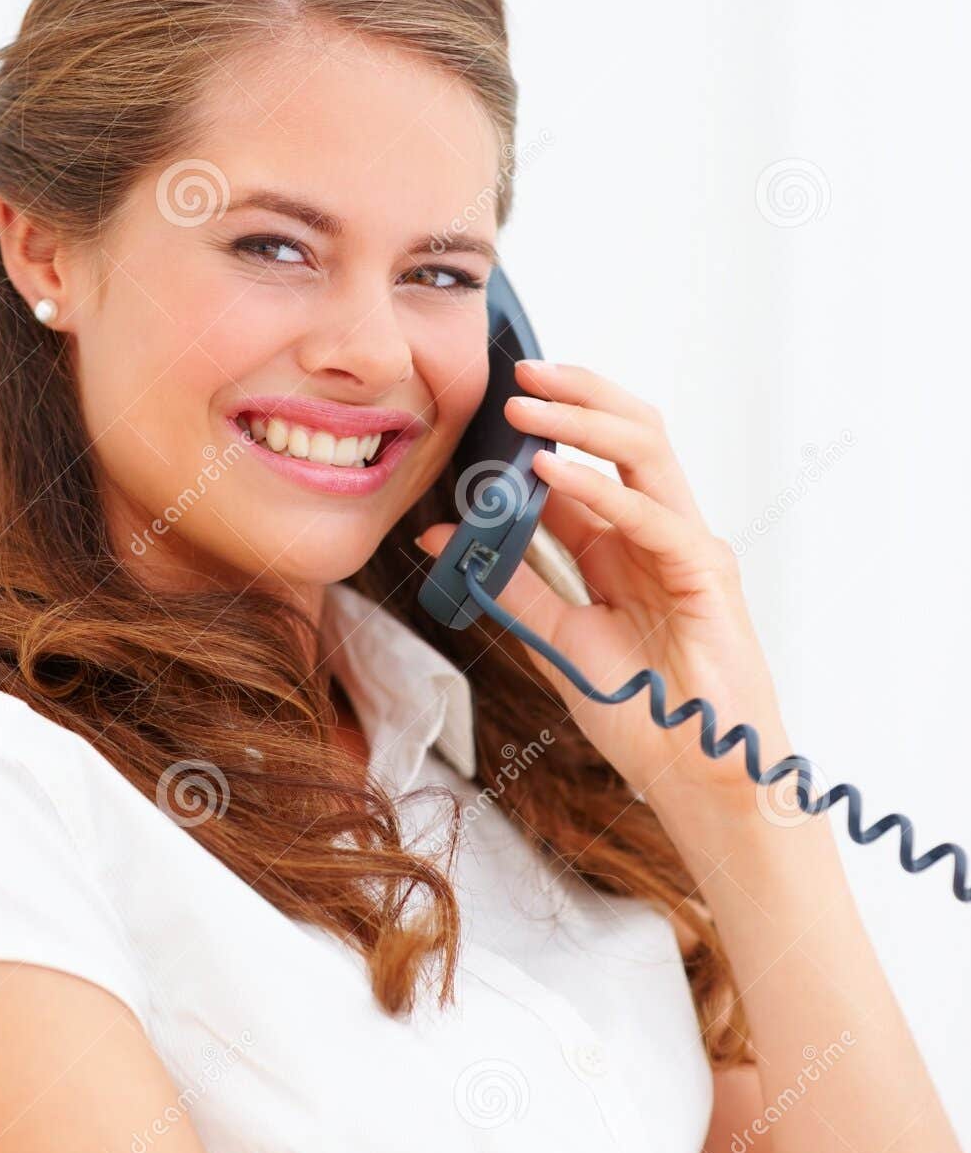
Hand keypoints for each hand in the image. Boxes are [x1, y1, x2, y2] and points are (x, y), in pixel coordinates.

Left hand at [415, 361, 793, 824]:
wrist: (696, 777)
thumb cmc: (643, 715)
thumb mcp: (558, 640)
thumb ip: (512, 586)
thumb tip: (445, 538)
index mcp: (626, 549)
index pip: (587, 465)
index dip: (543, 427)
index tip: (489, 403)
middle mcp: (661, 537)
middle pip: (628, 436)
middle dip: (574, 397)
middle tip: (517, 375)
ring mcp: (688, 550)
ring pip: (647, 454)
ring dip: (583, 422)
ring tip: (524, 406)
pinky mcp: (706, 576)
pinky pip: (651, 517)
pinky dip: (599, 490)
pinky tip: (548, 475)